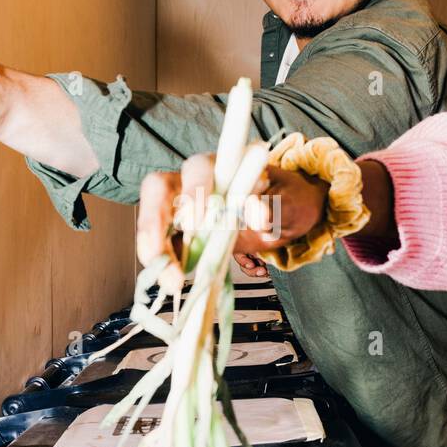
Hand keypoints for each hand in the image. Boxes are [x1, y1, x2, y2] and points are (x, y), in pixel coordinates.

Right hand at [136, 152, 328, 290]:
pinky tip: (172, 281)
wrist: (290, 214)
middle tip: (162, 258)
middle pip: (159, 192)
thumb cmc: (289, 200)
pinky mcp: (185, 233)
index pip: (197, 169)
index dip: (193, 192)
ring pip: (156, 221)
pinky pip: (166, 245)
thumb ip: (274, 207)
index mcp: (223, 166)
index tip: (198, 222)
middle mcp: (197, 182)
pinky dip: (164, 263)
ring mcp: (186, 208)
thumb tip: (254, 211)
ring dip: (156, 251)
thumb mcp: (291, 204)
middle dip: (154, 225)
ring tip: (171, 281)